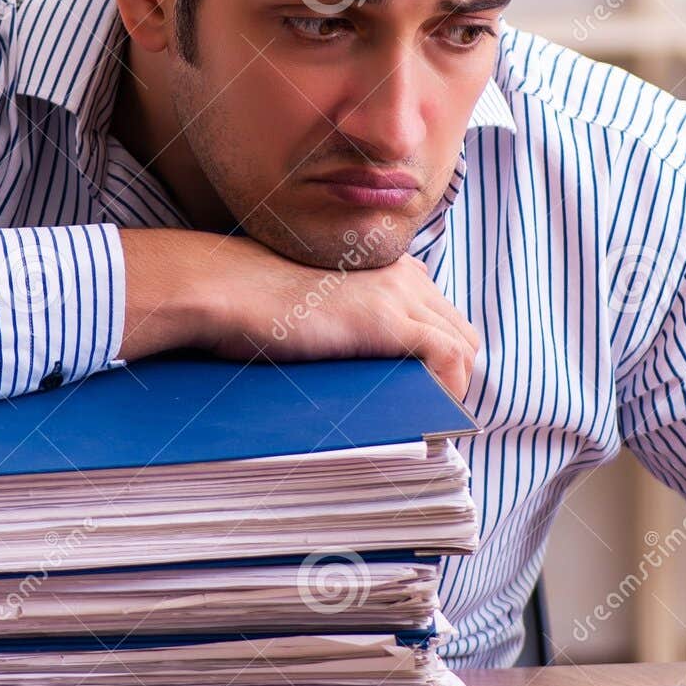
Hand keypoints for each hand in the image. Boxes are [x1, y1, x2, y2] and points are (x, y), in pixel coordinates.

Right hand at [118, 228, 482, 402]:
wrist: (222, 288)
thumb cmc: (248, 302)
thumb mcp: (310, 304)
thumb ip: (344, 318)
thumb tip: (354, 360)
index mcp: (383, 264)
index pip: (438, 312)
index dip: (438, 355)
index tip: (427, 390)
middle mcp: (399, 271)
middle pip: (459, 328)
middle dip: (454, 374)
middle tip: (434, 414)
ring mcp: (396, 293)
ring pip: (462, 344)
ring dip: (454, 386)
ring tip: (431, 421)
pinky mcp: (386, 319)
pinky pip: (448, 358)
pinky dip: (450, 389)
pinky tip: (430, 414)